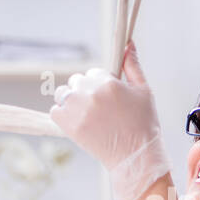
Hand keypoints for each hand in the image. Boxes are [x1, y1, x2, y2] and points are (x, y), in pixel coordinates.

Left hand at [49, 40, 170, 199]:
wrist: (135, 157)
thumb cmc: (144, 125)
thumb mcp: (144, 91)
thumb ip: (133, 65)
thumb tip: (128, 43)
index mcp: (109, 82)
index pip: (94, 73)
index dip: (101, 84)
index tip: (109, 98)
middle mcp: (90, 93)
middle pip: (77, 81)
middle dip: (86, 91)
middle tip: (100, 110)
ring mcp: (76, 109)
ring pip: (63, 93)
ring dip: (71, 101)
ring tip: (87, 115)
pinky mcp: (67, 125)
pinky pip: (55, 110)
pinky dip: (63, 115)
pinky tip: (78, 123)